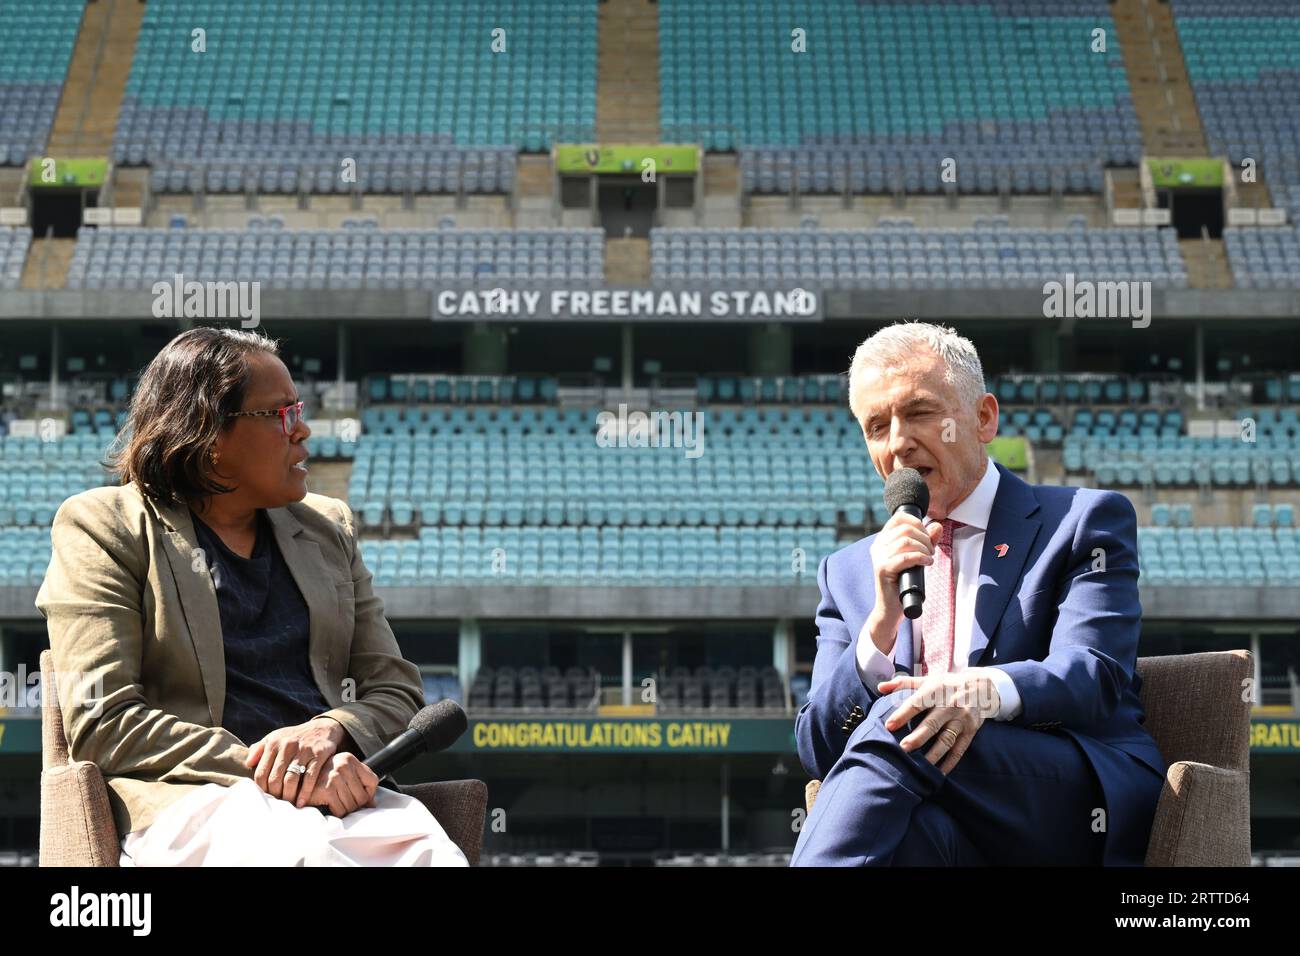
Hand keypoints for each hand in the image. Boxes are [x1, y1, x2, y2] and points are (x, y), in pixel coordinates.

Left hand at [245, 717, 346, 805]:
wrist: (323, 728)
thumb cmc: (295, 737)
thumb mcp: (276, 737)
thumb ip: (259, 749)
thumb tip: (247, 764)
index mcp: (274, 744)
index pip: (261, 772)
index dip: (262, 788)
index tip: (266, 797)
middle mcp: (287, 746)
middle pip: (275, 778)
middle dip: (275, 794)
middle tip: (278, 803)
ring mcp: (303, 751)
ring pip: (291, 779)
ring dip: (289, 796)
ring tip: (289, 804)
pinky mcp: (318, 755)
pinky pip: (309, 778)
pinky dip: (304, 793)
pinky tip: (301, 802)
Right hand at [302, 752, 379, 817]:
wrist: (295, 782)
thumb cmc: (320, 780)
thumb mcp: (342, 774)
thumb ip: (361, 783)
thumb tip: (372, 805)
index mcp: (349, 759)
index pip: (373, 781)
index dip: (369, 794)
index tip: (361, 800)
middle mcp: (343, 765)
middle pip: (363, 797)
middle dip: (355, 806)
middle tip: (344, 804)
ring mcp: (334, 777)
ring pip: (352, 806)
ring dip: (345, 811)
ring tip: (336, 805)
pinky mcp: (326, 789)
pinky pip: (340, 810)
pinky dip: (336, 813)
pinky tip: (329, 807)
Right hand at [866, 512, 944, 652]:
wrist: (892, 607)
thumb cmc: (904, 582)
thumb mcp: (917, 557)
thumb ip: (927, 541)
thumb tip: (937, 525)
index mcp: (883, 539)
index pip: (899, 517)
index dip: (917, 522)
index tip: (926, 536)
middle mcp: (878, 545)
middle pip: (905, 529)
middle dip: (925, 538)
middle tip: (931, 552)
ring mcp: (878, 557)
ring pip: (906, 541)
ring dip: (924, 549)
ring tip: (928, 558)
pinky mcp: (882, 569)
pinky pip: (905, 557)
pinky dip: (920, 558)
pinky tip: (927, 563)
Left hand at [875, 671, 1000, 774]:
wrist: (982, 687)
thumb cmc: (946, 685)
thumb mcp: (927, 680)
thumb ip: (903, 683)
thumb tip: (880, 687)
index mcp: (936, 691)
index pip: (917, 703)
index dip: (902, 714)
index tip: (888, 725)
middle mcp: (949, 705)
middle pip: (932, 724)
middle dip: (918, 737)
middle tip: (903, 749)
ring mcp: (961, 720)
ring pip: (946, 739)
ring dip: (934, 754)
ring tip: (920, 766)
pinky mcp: (971, 731)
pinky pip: (960, 749)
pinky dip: (950, 762)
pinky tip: (939, 772)